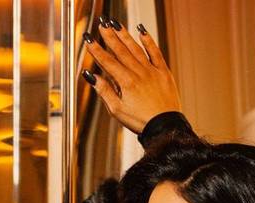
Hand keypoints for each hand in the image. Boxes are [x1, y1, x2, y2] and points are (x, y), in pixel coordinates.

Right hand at [82, 19, 181, 133]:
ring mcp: (152, 71)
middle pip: (121, 51)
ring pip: (136, 49)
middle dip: (109, 37)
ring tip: (116, 25)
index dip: (96, 50)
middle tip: (101, 25)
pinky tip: (142, 32)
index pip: (108, 62)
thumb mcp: (117, 110)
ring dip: (125, 36)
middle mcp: (139, 73)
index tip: (88, 40)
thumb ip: (104, 91)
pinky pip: (155, 52)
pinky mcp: (163, 72)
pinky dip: (148, 41)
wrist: (166, 126)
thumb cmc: (141, 121)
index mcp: (126, 82)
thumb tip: (92, 77)